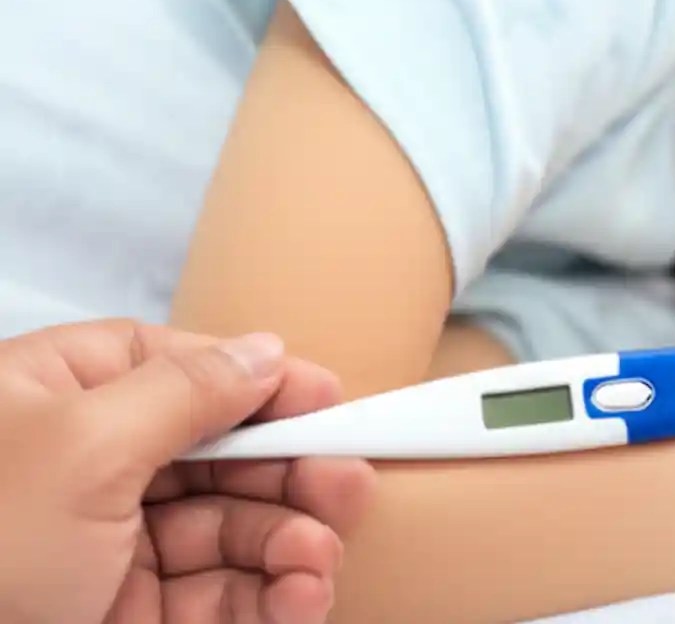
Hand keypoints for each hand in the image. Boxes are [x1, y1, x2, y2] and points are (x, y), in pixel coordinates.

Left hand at [0, 320, 377, 623]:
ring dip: (290, 546)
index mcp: (53, 400)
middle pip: (219, 453)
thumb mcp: (80, 448)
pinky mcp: (129, 617)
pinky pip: (219, 599)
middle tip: (346, 488)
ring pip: (229, 532)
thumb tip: (261, 352)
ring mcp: (108, 549)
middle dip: (290, 473)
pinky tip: (299, 599)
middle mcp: (85, 469)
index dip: (256, 380)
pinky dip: (270, 599)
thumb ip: (183, 392)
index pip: (176, 366)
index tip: (327, 398)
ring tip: (319, 563)